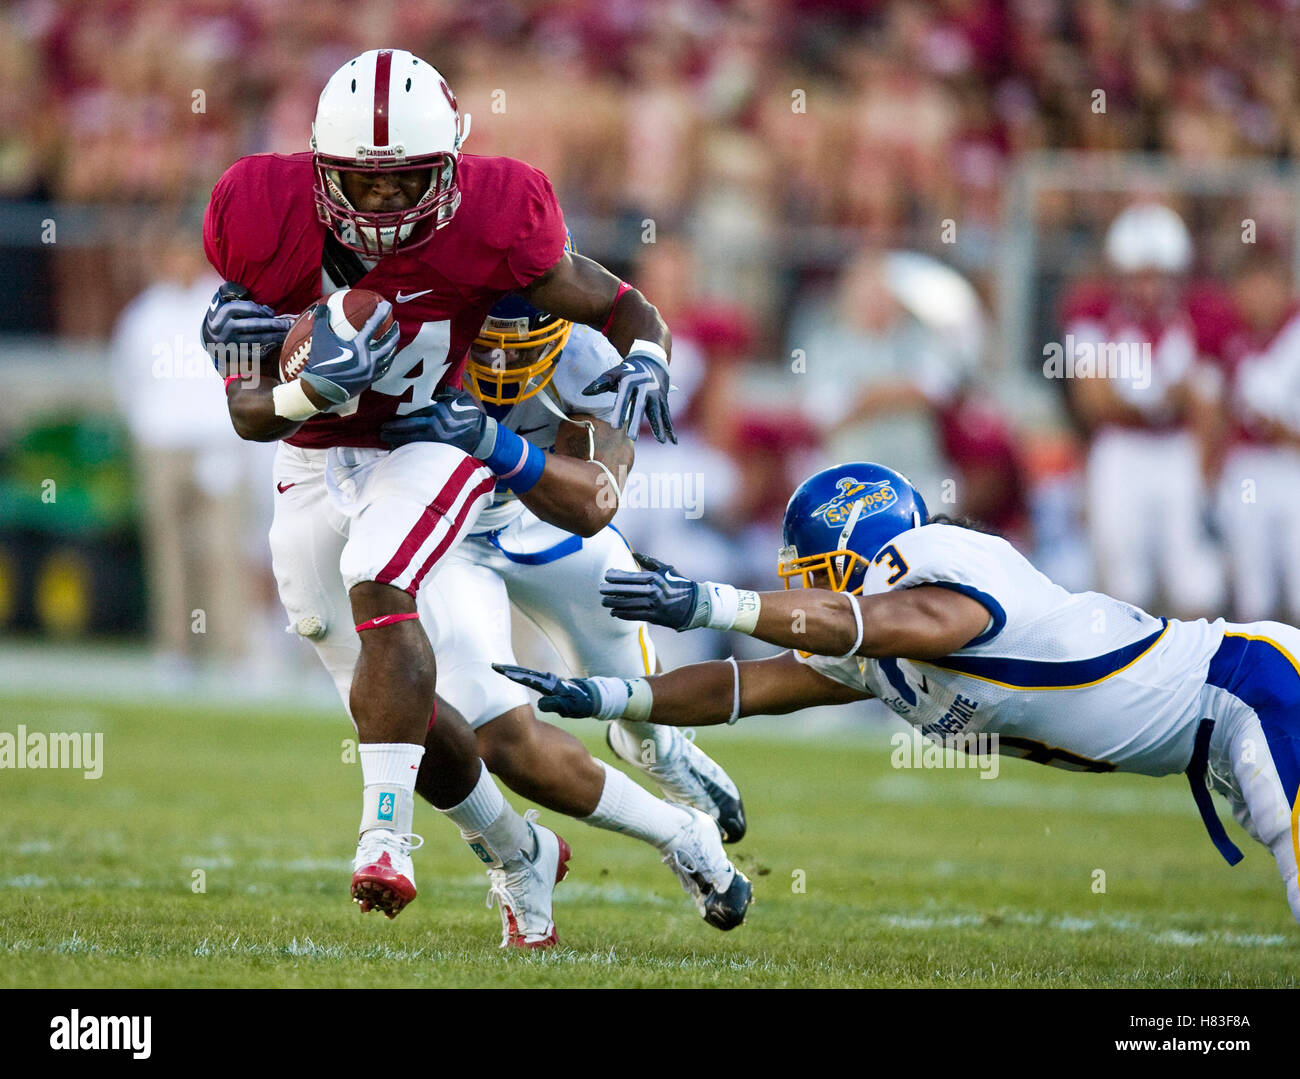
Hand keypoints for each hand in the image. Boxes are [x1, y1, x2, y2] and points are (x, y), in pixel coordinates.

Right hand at [201, 281, 293, 370]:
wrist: (209, 339)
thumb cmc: (224, 318)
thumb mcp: (225, 304)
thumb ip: (242, 301)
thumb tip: (268, 311)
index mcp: (222, 314)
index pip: (244, 308)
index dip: (260, 309)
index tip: (271, 312)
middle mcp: (224, 328)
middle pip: (253, 325)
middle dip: (273, 324)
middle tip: (287, 324)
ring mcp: (229, 343)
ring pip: (256, 339)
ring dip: (274, 337)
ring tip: (286, 334)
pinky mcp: (233, 355)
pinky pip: (252, 353)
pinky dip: (265, 350)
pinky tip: (276, 346)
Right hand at [299, 302, 399, 405]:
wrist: (320, 389)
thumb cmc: (319, 362)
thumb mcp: (319, 338)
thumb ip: (322, 320)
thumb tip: (322, 306)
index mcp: (359, 347)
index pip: (373, 326)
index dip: (381, 314)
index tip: (387, 305)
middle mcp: (369, 359)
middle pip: (387, 344)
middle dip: (393, 333)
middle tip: (396, 324)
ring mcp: (370, 372)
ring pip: (388, 358)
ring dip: (392, 348)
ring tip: (393, 342)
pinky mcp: (369, 381)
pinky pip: (383, 370)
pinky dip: (386, 363)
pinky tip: (386, 360)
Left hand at [380, 387, 496, 456]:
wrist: (484, 436)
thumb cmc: (471, 416)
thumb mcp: (460, 398)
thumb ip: (445, 392)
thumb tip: (432, 388)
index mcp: (438, 411)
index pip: (414, 413)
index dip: (399, 417)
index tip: (387, 417)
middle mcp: (435, 425)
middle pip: (409, 428)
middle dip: (393, 430)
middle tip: (381, 431)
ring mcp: (436, 438)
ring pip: (411, 440)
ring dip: (396, 440)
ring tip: (385, 440)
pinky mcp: (439, 449)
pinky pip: (418, 449)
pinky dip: (407, 449)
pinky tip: (397, 449)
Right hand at [492, 663, 601, 718]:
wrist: (589, 696)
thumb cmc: (580, 703)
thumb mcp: (570, 707)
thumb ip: (556, 704)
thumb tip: (541, 704)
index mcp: (551, 685)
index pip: (530, 680)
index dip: (517, 676)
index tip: (504, 673)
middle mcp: (547, 680)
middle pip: (525, 673)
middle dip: (510, 669)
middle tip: (494, 666)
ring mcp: (547, 680)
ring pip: (526, 674)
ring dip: (513, 671)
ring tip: (498, 668)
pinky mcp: (546, 683)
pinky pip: (530, 677)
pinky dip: (519, 675)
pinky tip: (510, 675)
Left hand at [583, 352, 674, 443]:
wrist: (652, 359)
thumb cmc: (629, 369)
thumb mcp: (614, 372)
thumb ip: (600, 383)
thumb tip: (585, 393)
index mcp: (630, 381)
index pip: (623, 398)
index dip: (619, 411)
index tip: (615, 426)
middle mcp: (644, 388)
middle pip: (640, 407)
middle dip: (636, 421)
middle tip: (632, 437)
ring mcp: (656, 394)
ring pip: (657, 412)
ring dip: (658, 426)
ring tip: (660, 440)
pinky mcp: (663, 400)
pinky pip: (666, 415)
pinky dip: (670, 428)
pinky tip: (672, 440)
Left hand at [600, 552, 702, 629]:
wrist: (695, 604)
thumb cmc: (679, 583)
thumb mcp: (666, 569)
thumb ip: (649, 562)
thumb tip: (634, 553)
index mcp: (655, 578)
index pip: (631, 577)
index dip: (617, 576)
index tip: (606, 575)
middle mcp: (653, 591)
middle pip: (627, 590)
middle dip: (611, 590)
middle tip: (600, 589)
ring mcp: (654, 605)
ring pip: (629, 604)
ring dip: (614, 603)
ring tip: (604, 602)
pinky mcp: (655, 617)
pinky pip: (635, 615)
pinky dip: (623, 614)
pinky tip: (614, 612)